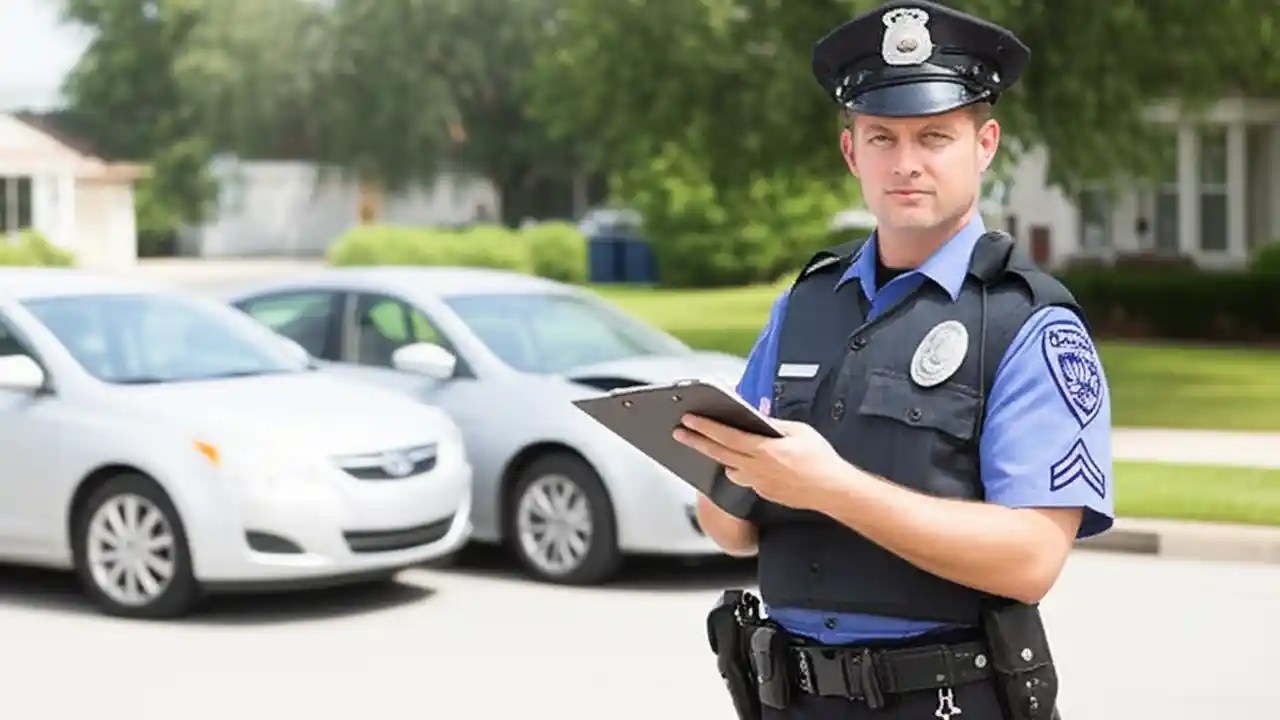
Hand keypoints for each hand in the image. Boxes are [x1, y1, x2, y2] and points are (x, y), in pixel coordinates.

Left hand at [673, 414, 854, 510]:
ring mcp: (758, 483)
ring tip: (705, 445)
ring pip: (729, 468)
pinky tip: (741, 462)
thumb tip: (755, 416)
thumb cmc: (819, 460)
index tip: (688, 419)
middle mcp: (756, 468)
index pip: (726, 435)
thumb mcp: (798, 431)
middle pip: (718, 453)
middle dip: (696, 441)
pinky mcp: (763, 493)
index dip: (704, 426)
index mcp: (763, 450)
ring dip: (717, 457)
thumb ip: (772, 424)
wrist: (832, 490)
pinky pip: (744, 478)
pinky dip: (739, 468)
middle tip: (678, 433)